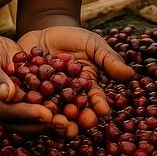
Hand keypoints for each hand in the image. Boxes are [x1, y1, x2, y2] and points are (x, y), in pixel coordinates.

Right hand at [0, 30, 66, 133]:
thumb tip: (7, 95)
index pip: (7, 113)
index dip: (27, 114)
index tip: (47, 114)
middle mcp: (0, 109)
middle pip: (22, 123)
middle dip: (44, 123)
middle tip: (66, 123)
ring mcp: (13, 105)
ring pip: (33, 118)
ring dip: (53, 120)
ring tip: (74, 118)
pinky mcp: (24, 98)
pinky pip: (39, 104)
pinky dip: (55, 105)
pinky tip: (74, 103)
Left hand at [17, 26, 134, 125]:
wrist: (44, 30)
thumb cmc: (75, 39)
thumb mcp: (93, 45)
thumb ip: (108, 59)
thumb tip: (130, 74)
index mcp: (86, 90)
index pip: (95, 101)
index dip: (98, 107)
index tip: (102, 111)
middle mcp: (67, 99)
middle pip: (74, 112)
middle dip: (76, 119)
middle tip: (77, 125)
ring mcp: (46, 98)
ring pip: (51, 110)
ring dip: (53, 116)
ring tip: (54, 120)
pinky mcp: (26, 92)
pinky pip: (28, 98)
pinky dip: (28, 102)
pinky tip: (29, 105)